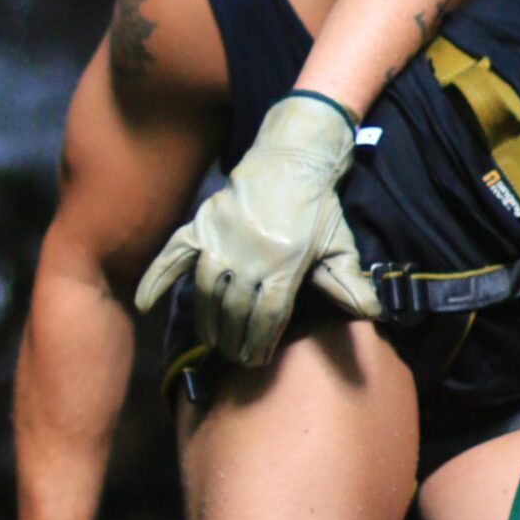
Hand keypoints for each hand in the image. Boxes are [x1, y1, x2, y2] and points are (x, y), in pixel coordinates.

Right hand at [134, 91, 378, 366]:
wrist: (290, 159)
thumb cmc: (317, 208)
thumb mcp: (340, 244)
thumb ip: (349, 282)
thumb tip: (374, 313)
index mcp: (286, 263)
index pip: (267, 316)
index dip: (261, 343)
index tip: (257, 360)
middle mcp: (250, 255)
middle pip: (235, 311)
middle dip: (234, 340)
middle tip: (234, 358)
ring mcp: (220, 239)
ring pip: (207, 292)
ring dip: (206, 321)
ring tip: (211, 340)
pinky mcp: (201, 225)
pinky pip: (172, 256)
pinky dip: (156, 280)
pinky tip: (145, 306)